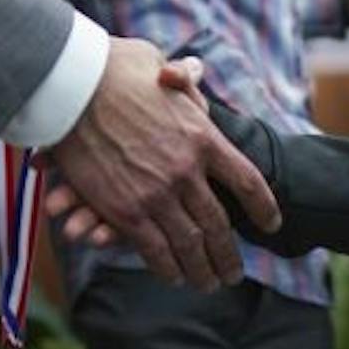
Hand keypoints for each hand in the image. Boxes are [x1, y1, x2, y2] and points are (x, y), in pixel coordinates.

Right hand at [44, 38, 280, 289]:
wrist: (75, 85)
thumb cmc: (113, 67)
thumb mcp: (159, 64)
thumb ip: (181, 75)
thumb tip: (193, 69)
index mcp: (203, 136)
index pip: (247, 180)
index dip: (263, 206)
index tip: (273, 223)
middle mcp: (187, 170)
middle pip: (219, 223)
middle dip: (229, 254)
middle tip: (234, 273)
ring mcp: (158, 193)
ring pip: (190, 244)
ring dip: (202, 269)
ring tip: (209, 284)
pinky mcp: (126, 211)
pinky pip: (155, 250)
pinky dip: (168, 268)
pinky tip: (175, 277)